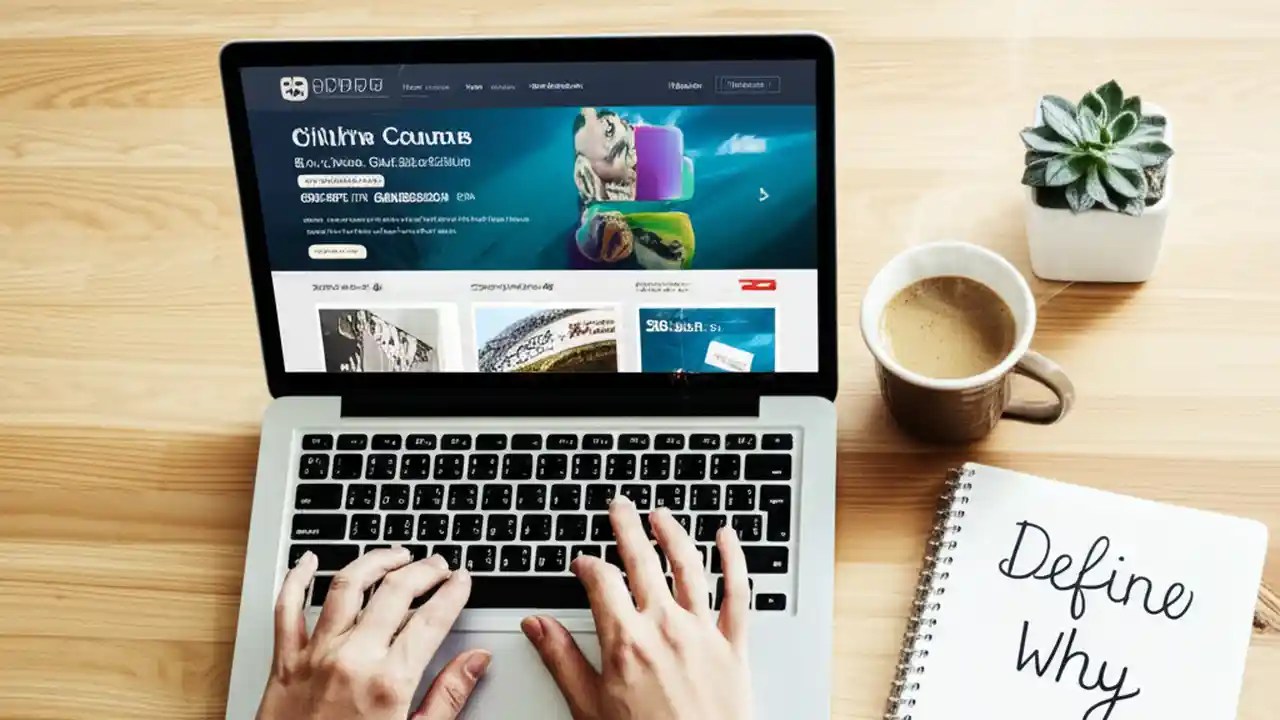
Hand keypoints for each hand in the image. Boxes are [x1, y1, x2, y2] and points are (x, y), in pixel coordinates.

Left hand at [257, 548, 488, 719]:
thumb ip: (448, 696)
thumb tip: (477, 661)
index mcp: (390, 683)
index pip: (432, 619)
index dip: (453, 592)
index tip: (462, 579)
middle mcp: (352, 661)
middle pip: (395, 591)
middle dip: (423, 570)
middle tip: (437, 564)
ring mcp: (315, 657)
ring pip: (346, 585)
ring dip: (374, 561)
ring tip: (395, 555)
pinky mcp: (284, 663)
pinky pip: (285, 609)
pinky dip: (296, 579)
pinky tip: (308, 561)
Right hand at [521, 496, 753, 719]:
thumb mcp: (590, 707)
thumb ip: (562, 660)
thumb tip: (537, 626)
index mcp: (626, 642)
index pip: (601, 581)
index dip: (587, 565)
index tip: (582, 563)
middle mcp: (664, 628)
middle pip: (643, 560)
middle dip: (627, 527)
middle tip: (620, 507)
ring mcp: (702, 633)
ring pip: (689, 566)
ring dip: (673, 533)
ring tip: (661, 515)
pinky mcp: (734, 645)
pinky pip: (737, 592)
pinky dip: (734, 559)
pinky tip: (727, 537)